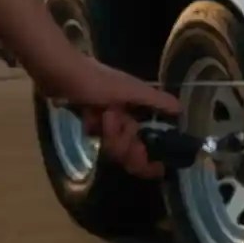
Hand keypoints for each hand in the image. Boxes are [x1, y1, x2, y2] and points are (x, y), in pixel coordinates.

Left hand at [33, 49, 180, 179]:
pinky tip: (87, 117)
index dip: (153, 152)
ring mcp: (108, 118)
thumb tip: (182, 109)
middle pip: (131, 144)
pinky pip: (97, 136)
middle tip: (116, 133)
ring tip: (99, 116)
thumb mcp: (131, 90)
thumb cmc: (98, 81)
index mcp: (140, 106)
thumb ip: (157, 100)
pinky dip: (93, 129)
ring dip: (108, 133)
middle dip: (124, 143)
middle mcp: (127, 113)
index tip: (155, 168)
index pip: (152, 136)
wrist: (61, 74)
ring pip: (114, 142)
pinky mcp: (91, 120)